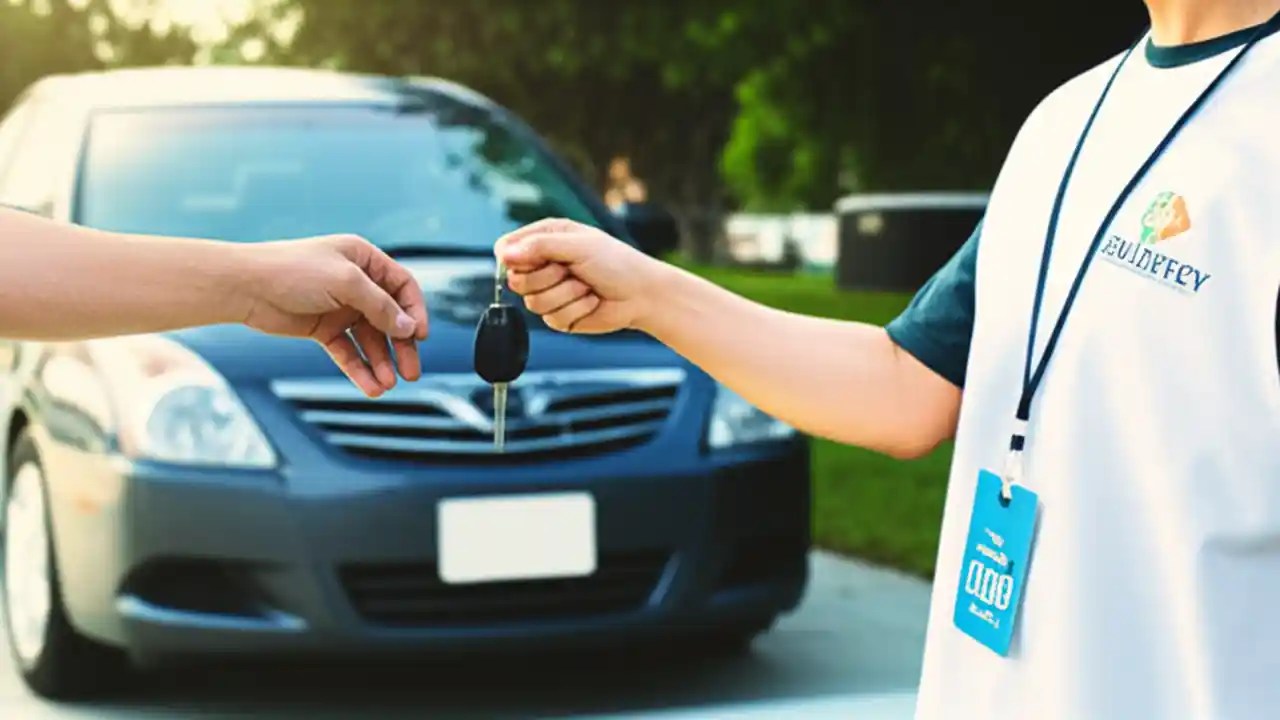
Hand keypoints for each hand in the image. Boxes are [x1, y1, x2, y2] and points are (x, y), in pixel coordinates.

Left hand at [239, 235, 428, 396]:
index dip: (415, 311)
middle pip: (390, 318)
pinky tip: (370, 385)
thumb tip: (410, 328)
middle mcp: (355, 283)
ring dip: (381, 362)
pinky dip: (359, 368)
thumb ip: (381, 306)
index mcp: (364, 260)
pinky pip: (348, 351)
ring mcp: (340, 307)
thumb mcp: (346, 282)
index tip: (420, 336)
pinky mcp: (323, 329)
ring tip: (387, 385)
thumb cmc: (292, 271)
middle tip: (411, 373)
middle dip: (402, 346)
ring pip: (370, 339)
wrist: (244, 287)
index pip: (402, 287)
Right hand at [494, 218, 661, 333]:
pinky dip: (576, 309)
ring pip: (533, 302)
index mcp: (545, 239)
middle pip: (516, 279)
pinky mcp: (559, 316)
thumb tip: (503, 254)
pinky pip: (552, 318)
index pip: (507, 249)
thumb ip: (540, 247)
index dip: (514, 258)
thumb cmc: (615, 262)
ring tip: (586, 286)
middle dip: (547, 277)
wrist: (642, 294)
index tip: (537, 259)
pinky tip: (591, 301)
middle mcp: (543, 265)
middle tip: (571, 271)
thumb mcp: (578, 246)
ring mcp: (550, 292)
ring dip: (566, 294)